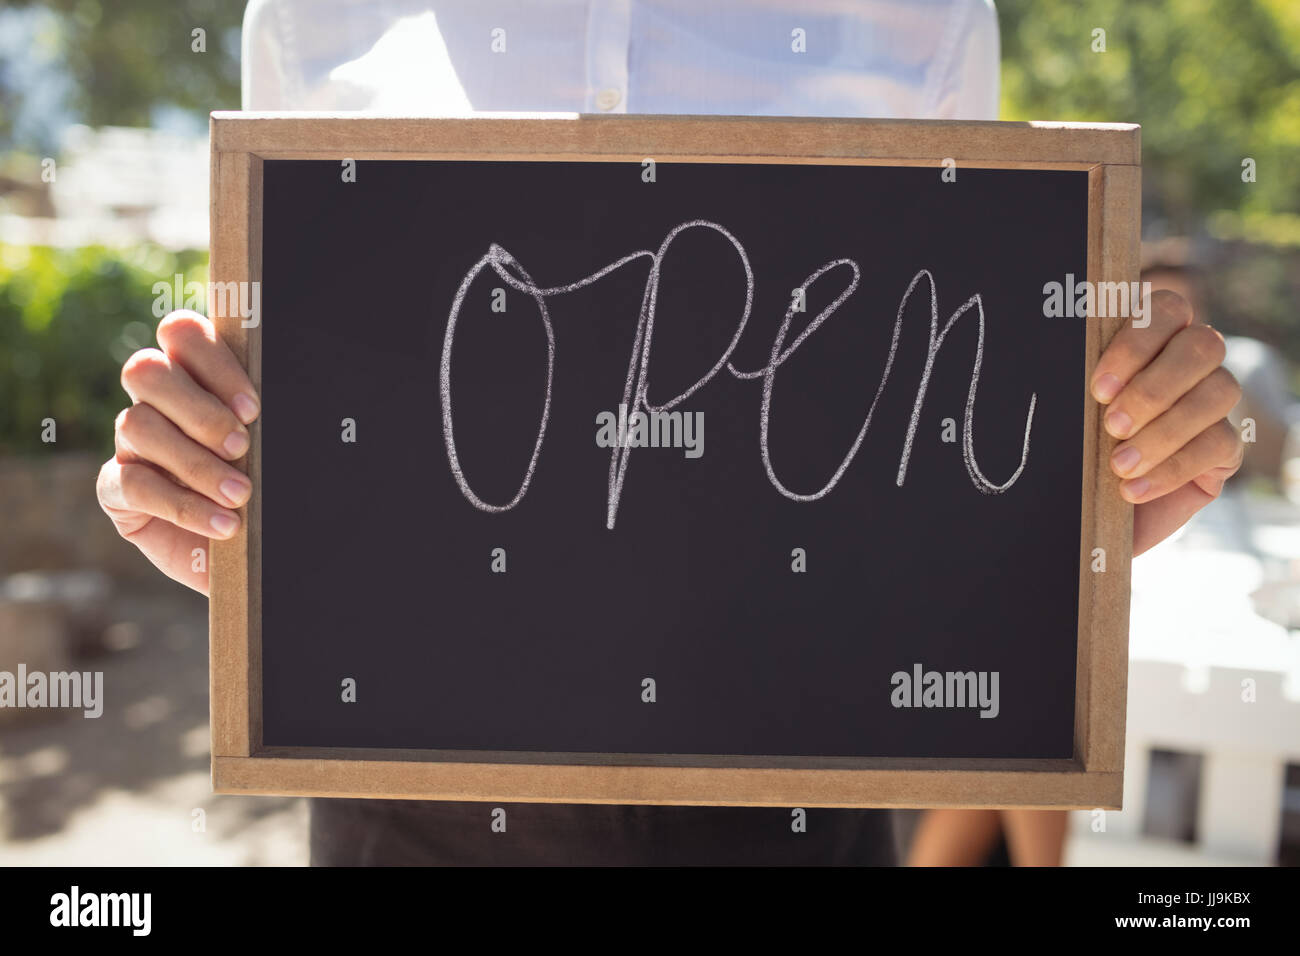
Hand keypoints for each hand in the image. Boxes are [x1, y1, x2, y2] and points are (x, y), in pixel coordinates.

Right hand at [96, 311, 259, 594]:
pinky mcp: (118, 491)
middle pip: (146, 370)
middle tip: (242, 447)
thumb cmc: (270, 493)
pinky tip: (223, 524)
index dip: (213, 362)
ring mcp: (132, 444)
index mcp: (196, 375)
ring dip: (194, 462)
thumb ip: (265, 421)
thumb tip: (266, 411)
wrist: (253, 556)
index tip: (252, 409)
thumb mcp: (274, 451)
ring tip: (241, 495)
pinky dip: (182, 506)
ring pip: (136, 424)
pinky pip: (131, 485)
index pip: (182, 332)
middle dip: (198, 410)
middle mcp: (156, 402)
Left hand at [1090, 290, 1243, 556]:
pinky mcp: (1224, 449)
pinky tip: (1135, 489)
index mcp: (1148, 340)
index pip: (1165, 308)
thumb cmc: (1068, 459)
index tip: (1098, 389)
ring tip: (1119, 465)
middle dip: (1154, 388)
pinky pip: (1220, 444)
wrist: (1081, 521)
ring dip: (1165, 430)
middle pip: (1202, 345)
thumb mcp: (1066, 420)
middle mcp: (1188, 363)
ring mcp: (1212, 404)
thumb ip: (1078, 388)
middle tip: (1112, 426)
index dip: (1136, 344)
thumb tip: (1072, 370)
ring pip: (1219, 391)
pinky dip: (1173, 467)